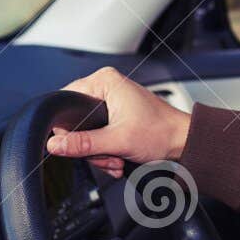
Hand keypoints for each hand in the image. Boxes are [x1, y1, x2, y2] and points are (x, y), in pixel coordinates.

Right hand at [45, 66, 191, 177]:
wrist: (184, 143)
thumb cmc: (162, 132)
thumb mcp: (118, 140)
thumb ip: (84, 143)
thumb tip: (55, 144)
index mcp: (104, 81)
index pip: (66, 101)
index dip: (68, 128)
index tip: (78, 144)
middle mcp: (106, 87)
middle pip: (77, 122)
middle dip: (91, 147)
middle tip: (109, 154)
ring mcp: (111, 103)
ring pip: (87, 134)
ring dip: (100, 153)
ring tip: (117, 158)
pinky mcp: (116, 117)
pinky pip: (98, 137)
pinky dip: (107, 152)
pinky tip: (119, 158)